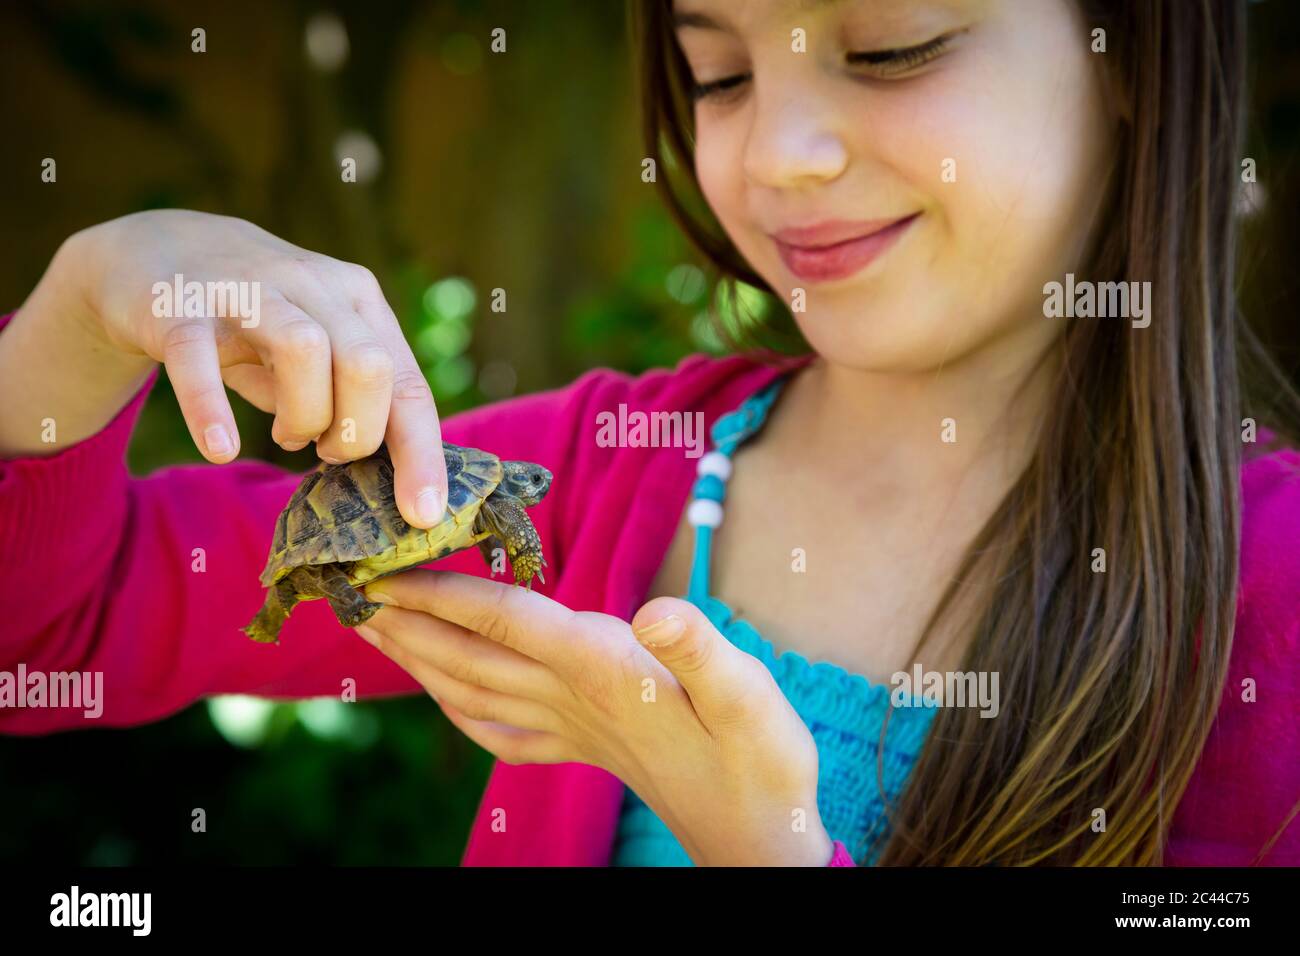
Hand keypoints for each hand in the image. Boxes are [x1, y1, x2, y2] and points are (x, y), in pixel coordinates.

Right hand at [5, 209, 446, 527]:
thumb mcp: (316, 350)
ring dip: (304, 415)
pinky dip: (212, 408)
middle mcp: (312, 286)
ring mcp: (246, 290)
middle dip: (358, 432)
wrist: (158, 249)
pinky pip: (198, 359)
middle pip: (368, 366)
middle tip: (326, 452)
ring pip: (303, 349)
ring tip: (288, 437)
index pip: (408, 384)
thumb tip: (379, 470)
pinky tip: (222, 447)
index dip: (421, 455)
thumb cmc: (256, 322)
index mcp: (359, 301)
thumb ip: (349, 399)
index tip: (422, 516)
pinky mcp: (179, 306)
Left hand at [355, 570, 834, 865]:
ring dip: (415, 656)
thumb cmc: (760, 761)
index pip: (502, 621)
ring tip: (371, 626)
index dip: (439, 591)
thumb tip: (658, 613)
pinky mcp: (582, 747)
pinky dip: (457, 707)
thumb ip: (701, 652)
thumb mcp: (749, 697)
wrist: (759, 834)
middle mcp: (571, 699)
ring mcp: (570, 729)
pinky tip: (442, 696)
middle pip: (467, 654)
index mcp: (603, 671)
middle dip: (403, 620)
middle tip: (343, 586)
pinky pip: (499, 729)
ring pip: (470, 690)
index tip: (381, 566)